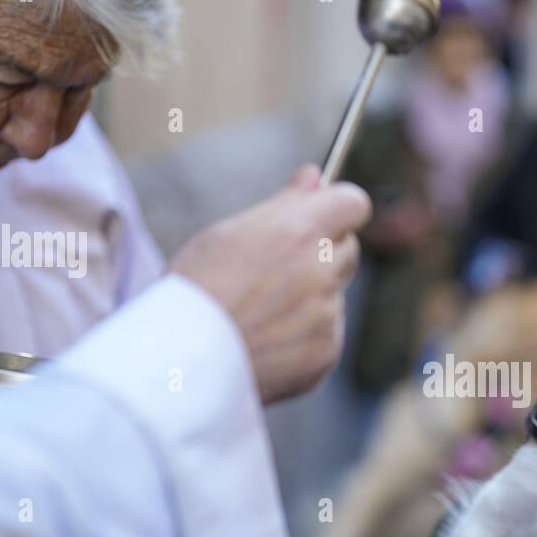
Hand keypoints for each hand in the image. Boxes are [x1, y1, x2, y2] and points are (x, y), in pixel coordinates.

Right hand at [171, 164, 371, 403]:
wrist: (182, 361)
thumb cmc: (195, 289)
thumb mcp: (228, 233)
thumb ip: (284, 204)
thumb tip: (315, 176)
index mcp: (299, 230)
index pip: (353, 203)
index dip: (336, 208)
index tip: (320, 217)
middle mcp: (322, 270)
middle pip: (348, 249)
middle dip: (323, 254)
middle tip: (276, 271)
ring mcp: (327, 314)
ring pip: (334, 294)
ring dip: (311, 298)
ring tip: (260, 313)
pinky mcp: (326, 351)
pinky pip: (327, 334)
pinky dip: (305, 336)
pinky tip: (267, 340)